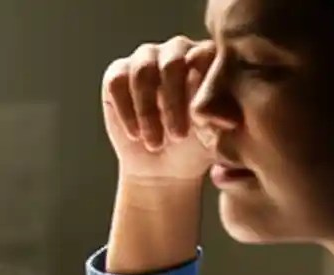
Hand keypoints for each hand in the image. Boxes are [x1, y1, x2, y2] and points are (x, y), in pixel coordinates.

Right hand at [102, 37, 215, 184]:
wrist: (162, 166)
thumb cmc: (196, 146)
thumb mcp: (215, 133)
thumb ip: (217, 114)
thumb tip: (212, 108)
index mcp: (209, 55)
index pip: (206, 55)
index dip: (202, 88)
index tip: (202, 122)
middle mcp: (178, 49)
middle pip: (172, 62)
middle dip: (174, 103)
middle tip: (178, 137)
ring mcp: (146, 57)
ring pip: (143, 71)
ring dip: (148, 111)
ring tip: (155, 142)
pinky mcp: (117, 72)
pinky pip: (117, 83)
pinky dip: (126, 113)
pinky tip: (136, 135)